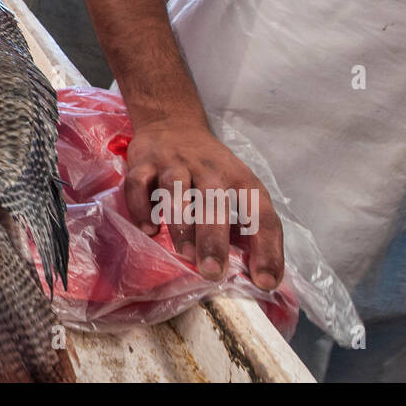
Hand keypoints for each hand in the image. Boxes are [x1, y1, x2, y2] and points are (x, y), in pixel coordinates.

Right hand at [123, 118, 284, 290]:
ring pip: (175, 189)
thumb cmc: (211, 169)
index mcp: (239, 178)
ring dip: (181, 223)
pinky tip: (148, 228)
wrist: (172, 123)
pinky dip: (141, 207)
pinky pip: (138, 183)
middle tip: (213, 271)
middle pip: (213, 201)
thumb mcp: (236, 186)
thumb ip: (243, 224)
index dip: (266, 246)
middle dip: (214, 239)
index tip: (266, 281)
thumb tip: (256, 275)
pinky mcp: (144, 162)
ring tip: (185, 254)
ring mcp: (174, 163)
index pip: (259, 212)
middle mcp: (209, 168)